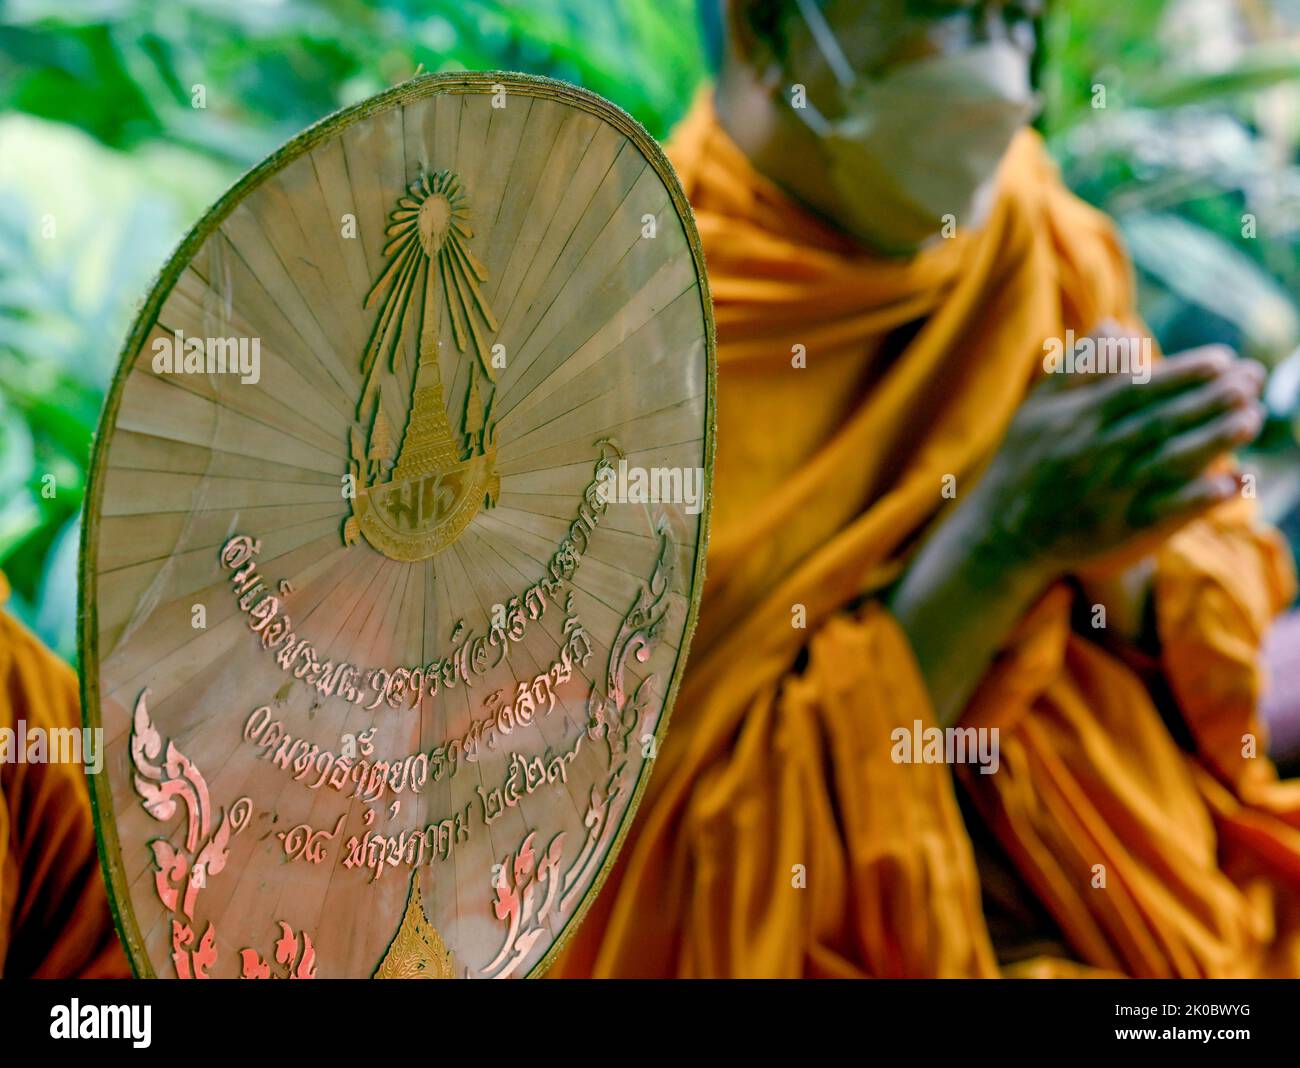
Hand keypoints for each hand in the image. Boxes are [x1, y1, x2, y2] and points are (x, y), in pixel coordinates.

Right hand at [966, 326, 1263, 583]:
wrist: (1003, 533)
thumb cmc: (1024, 462)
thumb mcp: (1039, 408)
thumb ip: (1080, 366)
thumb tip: (1121, 327)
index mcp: (1078, 420)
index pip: (1139, 389)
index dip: (1183, 373)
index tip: (1222, 360)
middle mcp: (1096, 453)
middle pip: (1162, 420)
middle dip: (1211, 399)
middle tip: (1252, 380)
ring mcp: (1109, 493)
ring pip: (1169, 461)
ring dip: (1214, 440)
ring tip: (1250, 418)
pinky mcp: (1120, 531)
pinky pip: (1166, 512)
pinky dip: (1199, 497)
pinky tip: (1231, 482)